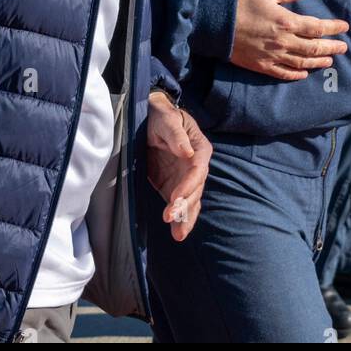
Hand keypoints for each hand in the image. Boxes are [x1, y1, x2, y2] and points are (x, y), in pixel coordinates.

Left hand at [147, 92, 212, 241]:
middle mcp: (196, 165)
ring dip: (186, 217)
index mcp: (199, 148)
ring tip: (178, 235)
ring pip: (191, 201)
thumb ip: (176, 135)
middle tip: (170, 218)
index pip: (197, 170)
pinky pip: (180, 204)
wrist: (151, 117)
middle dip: (185, 205)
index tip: (176, 198)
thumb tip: (188, 152)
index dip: (188, 185)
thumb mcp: (167, 119)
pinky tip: (177, 233)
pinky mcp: (173, 186)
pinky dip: (179, 218)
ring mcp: (185, 178)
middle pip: (195, 189)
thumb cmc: (161, 115)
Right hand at [231, 0, 348, 80]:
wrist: (215, 24)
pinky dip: (296, 74)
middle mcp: (283, 42)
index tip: (344, 27)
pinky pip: (283, 73)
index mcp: (286, 22)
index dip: (333, 28)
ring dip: (318, 62)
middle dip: (331, 47)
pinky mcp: (262, 66)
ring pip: (302, 62)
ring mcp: (273, 56)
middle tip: (344, 47)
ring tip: (330, 61)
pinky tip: (304, 74)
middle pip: (314, 48)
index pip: (317, 28)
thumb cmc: (241, 4)